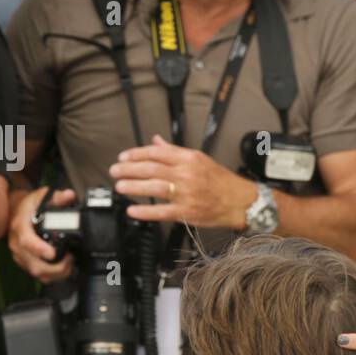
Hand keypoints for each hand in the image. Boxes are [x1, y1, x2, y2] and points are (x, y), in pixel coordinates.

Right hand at [8, 186, 74, 282]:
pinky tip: (63, 270)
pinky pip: (38, 275)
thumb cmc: (29, 206)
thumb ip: (57, 196)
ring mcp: (20, 255)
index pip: (27, 241)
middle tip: (70, 259)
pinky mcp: (24, 262)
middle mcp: (17, 243)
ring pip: (36, 272)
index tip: (53, 253)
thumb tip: (69, 195)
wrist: (14, 212)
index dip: (39, 249)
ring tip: (69, 265)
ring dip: (56, 274)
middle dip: (55, 267)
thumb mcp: (41, 196)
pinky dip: (52, 276)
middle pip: (33, 264)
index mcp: (20, 226)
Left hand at [110, 135, 255, 228]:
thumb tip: (156, 141)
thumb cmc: (220, 181)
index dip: (136, 154)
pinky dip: (145, 211)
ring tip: (120, 186)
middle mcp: (187, 174)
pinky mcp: (188, 212)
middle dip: (129, 169)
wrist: (240, 201)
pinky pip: (162, 211)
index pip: (156, 153)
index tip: (123, 157)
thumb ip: (174, 151)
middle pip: (151, 169)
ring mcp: (187, 193)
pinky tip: (132, 210)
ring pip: (154, 187)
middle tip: (115, 171)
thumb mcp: (199, 159)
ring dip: (134, 186)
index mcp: (189, 158)